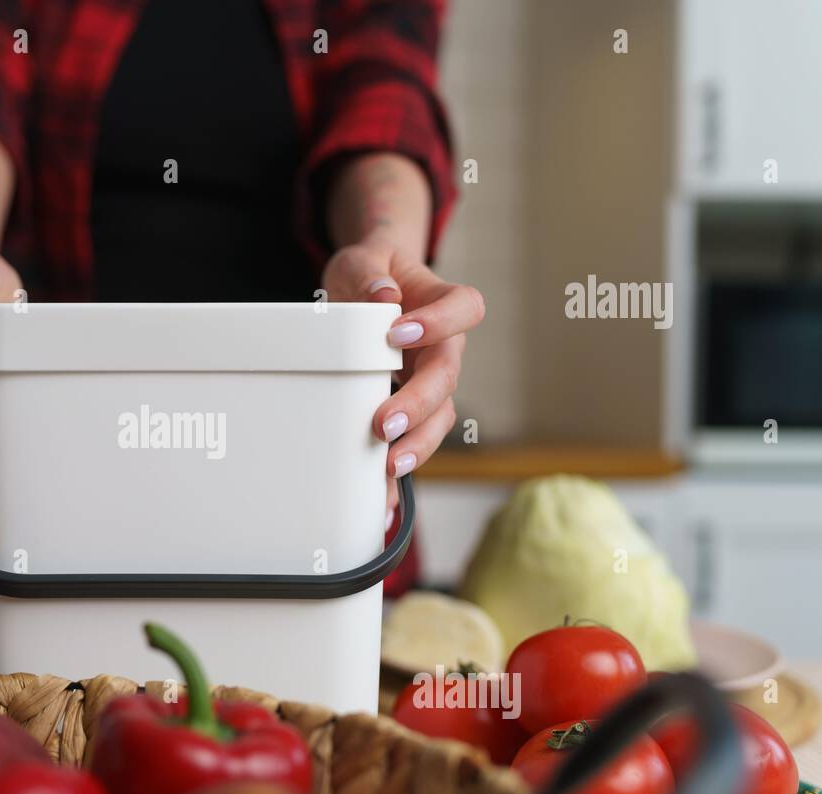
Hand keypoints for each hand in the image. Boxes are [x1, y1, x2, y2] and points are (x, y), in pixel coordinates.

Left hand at [322, 239, 484, 518]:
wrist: (366, 293)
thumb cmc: (369, 274)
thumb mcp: (361, 261)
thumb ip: (368, 274)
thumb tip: (384, 297)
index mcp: (440, 303)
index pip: (464, 308)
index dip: (439, 323)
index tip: (397, 332)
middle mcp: (443, 349)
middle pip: (448, 378)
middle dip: (420, 403)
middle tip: (386, 423)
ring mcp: (429, 384)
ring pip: (439, 419)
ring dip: (417, 445)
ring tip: (388, 465)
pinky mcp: (409, 413)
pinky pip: (411, 445)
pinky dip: (398, 477)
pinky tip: (382, 500)